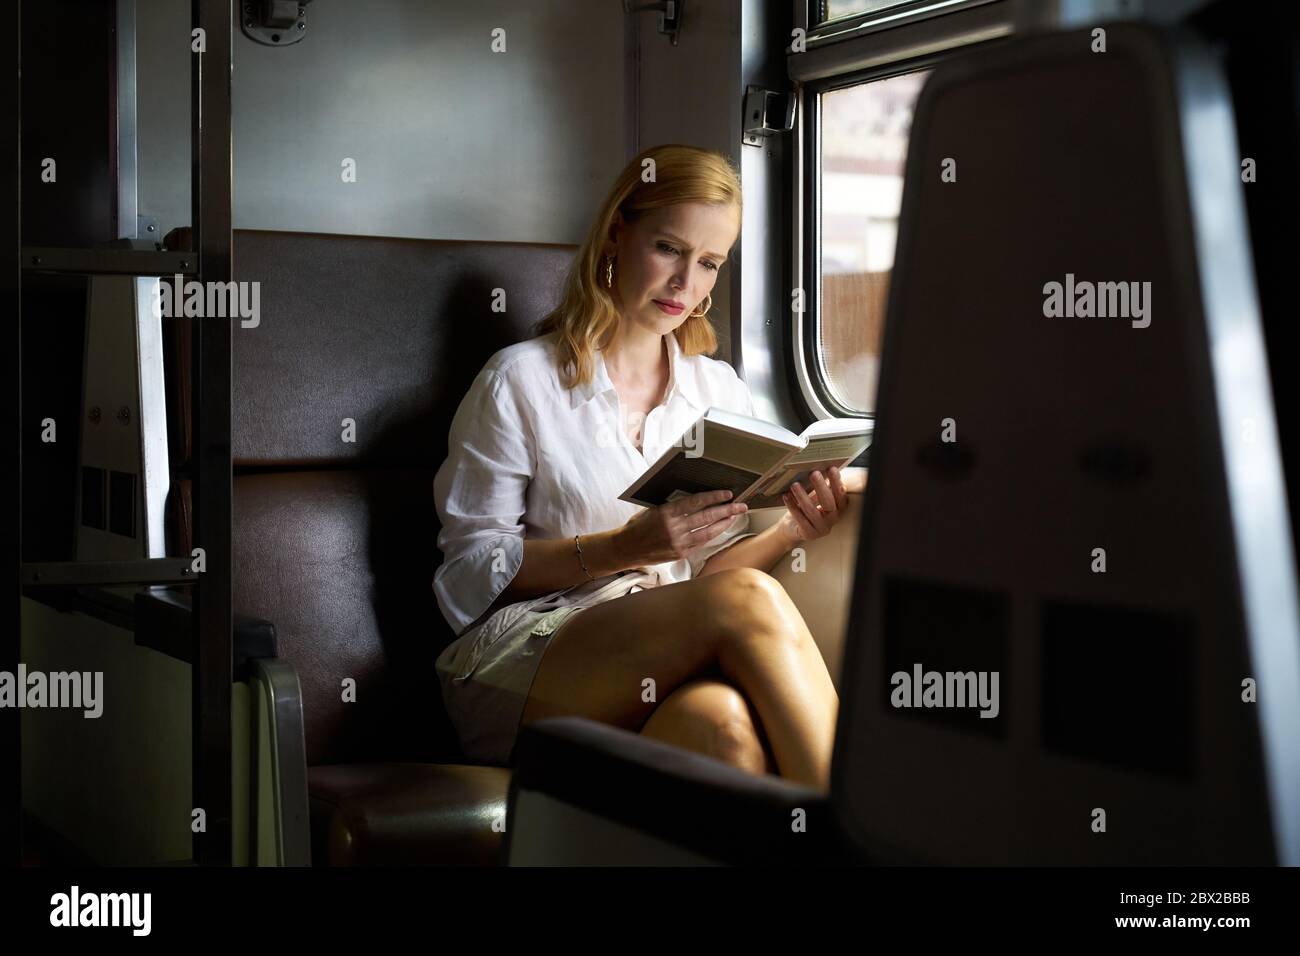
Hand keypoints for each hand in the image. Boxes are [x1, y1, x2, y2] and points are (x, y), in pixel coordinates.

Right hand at [618, 489, 748, 565]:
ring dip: (724, 524)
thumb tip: (697, 500)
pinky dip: (711, 535)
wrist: (626, 549)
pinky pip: (700, 543)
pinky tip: (720, 529)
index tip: (727, 494)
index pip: (696, 503)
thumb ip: (674, 507)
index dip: (714, 498)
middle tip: (741, 506)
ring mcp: (678, 543)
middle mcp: (674, 528)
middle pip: (706, 518)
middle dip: (727, 511)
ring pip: (707, 532)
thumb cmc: (638, 526)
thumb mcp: (653, 509)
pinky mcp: (680, 554)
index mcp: (666, 513)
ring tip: (735, 517)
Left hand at [777, 467, 849, 543]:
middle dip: (821, 487)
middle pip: (829, 503)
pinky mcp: (809, 534)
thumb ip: (821, 485)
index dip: (837, 482)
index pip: (841, 494)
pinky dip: (792, 506)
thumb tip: (819, 466)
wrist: (794, 528)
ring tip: (795, 485)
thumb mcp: (816, 496)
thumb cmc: (807, 508)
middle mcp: (833, 519)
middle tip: (813, 473)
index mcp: (838, 508)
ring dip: (803, 496)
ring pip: (812, 511)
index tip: (831, 469)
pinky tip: (786, 496)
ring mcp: (821, 528)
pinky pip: (800, 519)